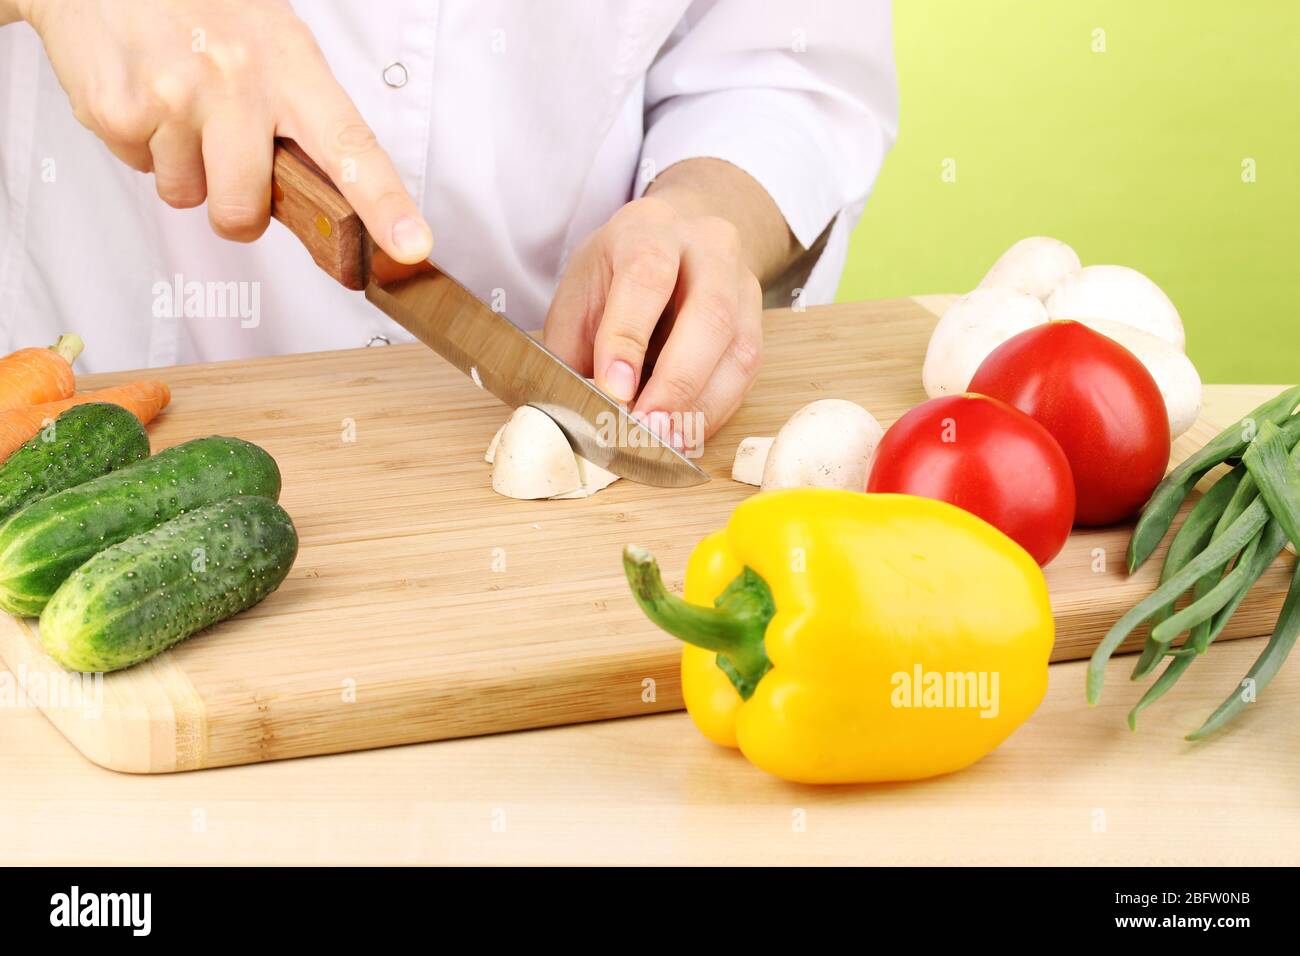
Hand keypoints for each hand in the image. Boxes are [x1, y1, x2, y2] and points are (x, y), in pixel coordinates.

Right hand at [21, 0, 431, 261]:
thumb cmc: (203, 6)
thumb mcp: (270, 41)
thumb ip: (299, 114)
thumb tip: (323, 195)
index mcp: (290, 64)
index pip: (350, 146)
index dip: (384, 203)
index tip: (410, 246)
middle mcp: (236, 80)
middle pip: (245, 210)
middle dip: (235, 208)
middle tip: (225, 157)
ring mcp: (174, 96)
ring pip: (186, 195)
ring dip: (183, 166)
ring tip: (176, 101)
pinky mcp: (118, 109)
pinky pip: (139, 169)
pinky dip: (139, 143)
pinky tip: (142, 91)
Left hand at [544, 167, 776, 449]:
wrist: (677, 239)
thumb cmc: (618, 273)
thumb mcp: (581, 294)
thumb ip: (575, 348)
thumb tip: (579, 411)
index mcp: (650, 230)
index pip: (646, 277)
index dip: (629, 338)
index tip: (614, 390)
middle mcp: (708, 249)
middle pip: (710, 314)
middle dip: (676, 382)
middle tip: (646, 427)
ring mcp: (742, 286)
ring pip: (739, 349)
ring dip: (701, 406)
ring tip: (665, 442)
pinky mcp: (758, 324)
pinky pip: (745, 376)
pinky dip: (714, 412)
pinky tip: (685, 433)